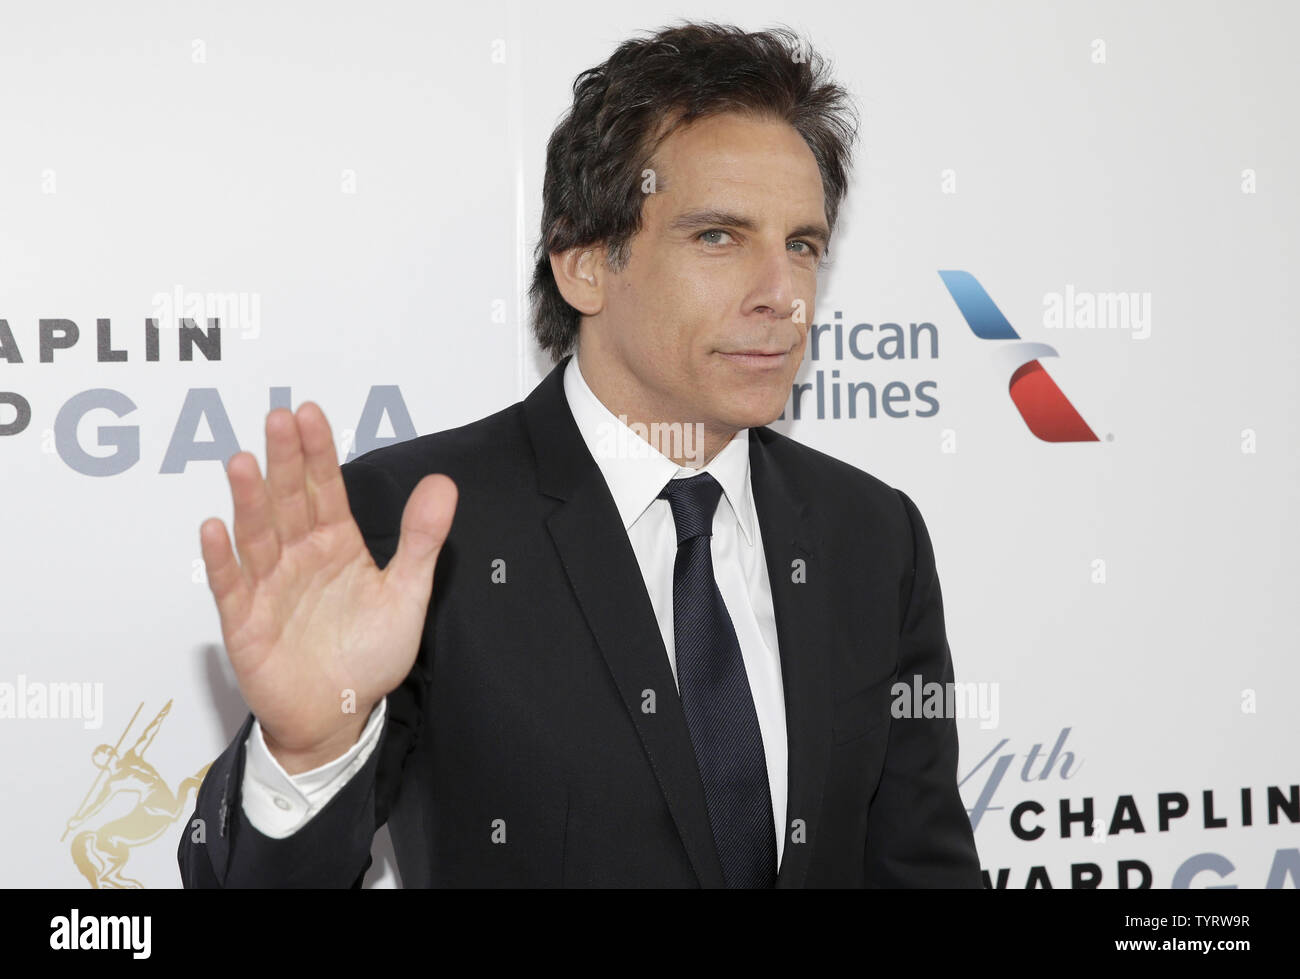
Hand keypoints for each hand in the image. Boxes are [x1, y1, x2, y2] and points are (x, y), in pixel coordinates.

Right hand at [199, 403, 456, 772]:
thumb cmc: (368, 654)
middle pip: (288, 500)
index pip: (326, 488)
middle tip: (278, 418)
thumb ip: (421, 540)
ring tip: (242, 462)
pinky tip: (215, 529)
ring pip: (257, 534)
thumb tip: (444, 484)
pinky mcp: (245, 621)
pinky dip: (222, 559)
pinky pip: (231, 585)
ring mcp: (269, 585)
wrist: (338, 715)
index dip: (317, 452)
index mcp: (336, 544)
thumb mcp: (406, 594)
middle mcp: (299, 556)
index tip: (310, 412)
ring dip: (248, 499)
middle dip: (284, 460)